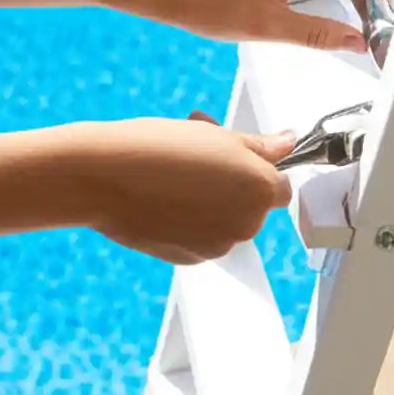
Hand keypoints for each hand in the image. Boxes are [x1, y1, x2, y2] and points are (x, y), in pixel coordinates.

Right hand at [67, 112, 294, 264]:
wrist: (104, 177)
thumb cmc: (159, 147)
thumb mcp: (217, 135)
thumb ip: (259, 146)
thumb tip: (289, 143)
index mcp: (260, 189)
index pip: (279, 186)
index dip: (257, 170)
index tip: (233, 158)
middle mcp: (247, 224)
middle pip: (252, 205)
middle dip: (231, 183)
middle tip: (196, 156)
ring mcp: (218, 245)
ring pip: (226, 222)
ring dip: (209, 202)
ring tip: (172, 175)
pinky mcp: (190, 258)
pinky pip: (201, 238)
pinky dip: (189, 222)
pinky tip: (161, 200)